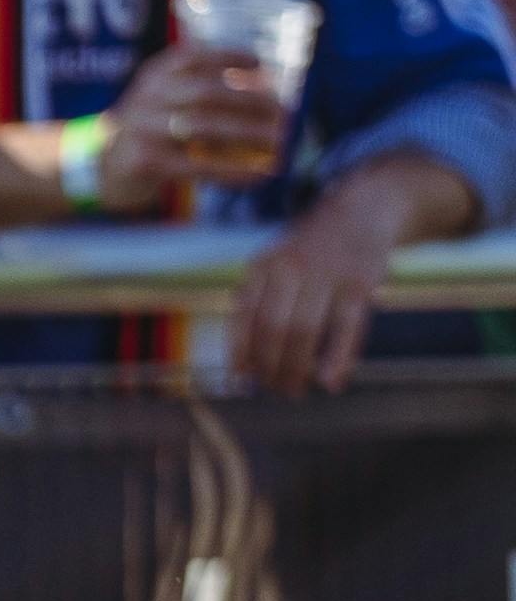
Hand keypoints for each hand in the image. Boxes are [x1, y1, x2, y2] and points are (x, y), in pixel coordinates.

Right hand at [75, 39, 291, 211]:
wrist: (97, 165)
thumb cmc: (148, 129)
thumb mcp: (162, 96)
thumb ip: (197, 87)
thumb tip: (267, 92)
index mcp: (156, 74)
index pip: (195, 56)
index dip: (230, 57)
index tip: (261, 64)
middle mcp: (148, 97)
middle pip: (208, 92)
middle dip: (251, 100)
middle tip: (284, 111)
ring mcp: (144, 130)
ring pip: (205, 127)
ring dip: (248, 134)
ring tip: (279, 140)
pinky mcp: (146, 163)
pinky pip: (197, 166)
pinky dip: (233, 169)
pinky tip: (258, 173)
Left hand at [228, 186, 411, 392]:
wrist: (362, 209)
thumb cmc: (311, 250)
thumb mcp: (274, 264)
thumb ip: (254, 304)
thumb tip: (239, 365)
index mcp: (264, 265)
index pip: (243, 316)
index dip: (240, 352)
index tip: (241, 380)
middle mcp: (292, 266)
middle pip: (273, 328)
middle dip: (270, 367)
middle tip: (274, 390)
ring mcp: (328, 272)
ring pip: (305, 330)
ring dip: (298, 369)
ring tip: (296, 391)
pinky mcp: (361, 281)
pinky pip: (347, 327)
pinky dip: (338, 358)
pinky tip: (331, 383)